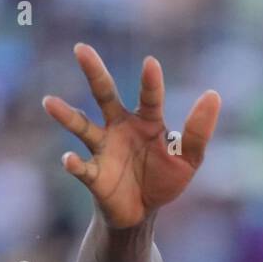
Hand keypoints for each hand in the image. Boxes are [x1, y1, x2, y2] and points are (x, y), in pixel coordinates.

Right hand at [43, 43, 220, 228]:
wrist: (142, 212)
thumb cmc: (164, 179)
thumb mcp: (188, 158)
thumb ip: (198, 131)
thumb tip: (213, 94)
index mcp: (146, 121)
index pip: (149, 97)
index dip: (150, 82)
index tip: (150, 63)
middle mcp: (120, 127)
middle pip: (105, 94)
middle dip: (94, 72)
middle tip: (81, 48)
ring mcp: (103, 149)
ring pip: (82, 126)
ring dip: (66, 115)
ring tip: (49, 101)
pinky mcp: (94, 175)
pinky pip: (82, 167)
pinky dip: (74, 164)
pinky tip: (69, 159)